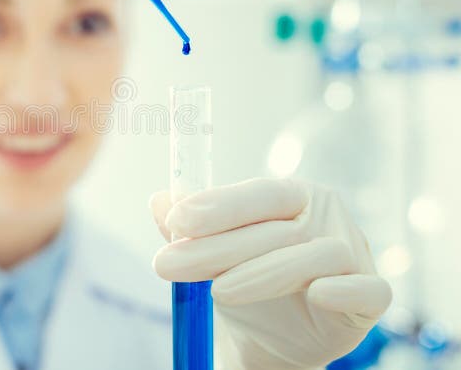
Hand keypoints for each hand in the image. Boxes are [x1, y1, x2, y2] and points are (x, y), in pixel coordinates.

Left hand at [150, 178, 391, 369]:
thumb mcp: (211, 254)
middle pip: (275, 228)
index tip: (176, 221)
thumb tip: (158, 200)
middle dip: (216, 248)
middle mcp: (325, 216)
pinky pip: (367, 290)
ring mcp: (353, 253)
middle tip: (167, 264)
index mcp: (290, 196)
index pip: (257, 194)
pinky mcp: (371, 295)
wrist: (277, 337)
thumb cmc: (244, 280)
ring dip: (263, 272)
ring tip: (216, 292)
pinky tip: (318, 294)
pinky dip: (344, 289)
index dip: (218, 205)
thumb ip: (188, 229)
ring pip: (314, 255)